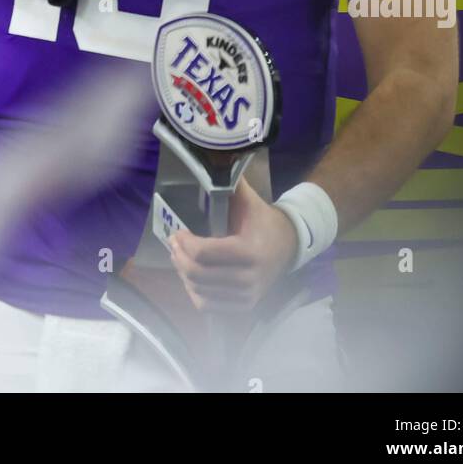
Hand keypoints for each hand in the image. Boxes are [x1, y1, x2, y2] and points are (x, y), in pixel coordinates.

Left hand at [168, 179, 297, 312]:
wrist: (289, 246)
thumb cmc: (263, 219)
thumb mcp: (248, 199)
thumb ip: (229, 182)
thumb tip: (212, 157)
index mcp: (250, 251)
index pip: (205, 253)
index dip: (184, 243)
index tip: (178, 232)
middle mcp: (250, 278)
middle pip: (198, 274)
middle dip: (179, 257)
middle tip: (173, 244)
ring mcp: (247, 296)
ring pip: (200, 292)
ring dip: (183, 274)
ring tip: (179, 257)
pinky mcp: (244, 306)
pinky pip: (208, 306)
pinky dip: (194, 292)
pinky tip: (191, 276)